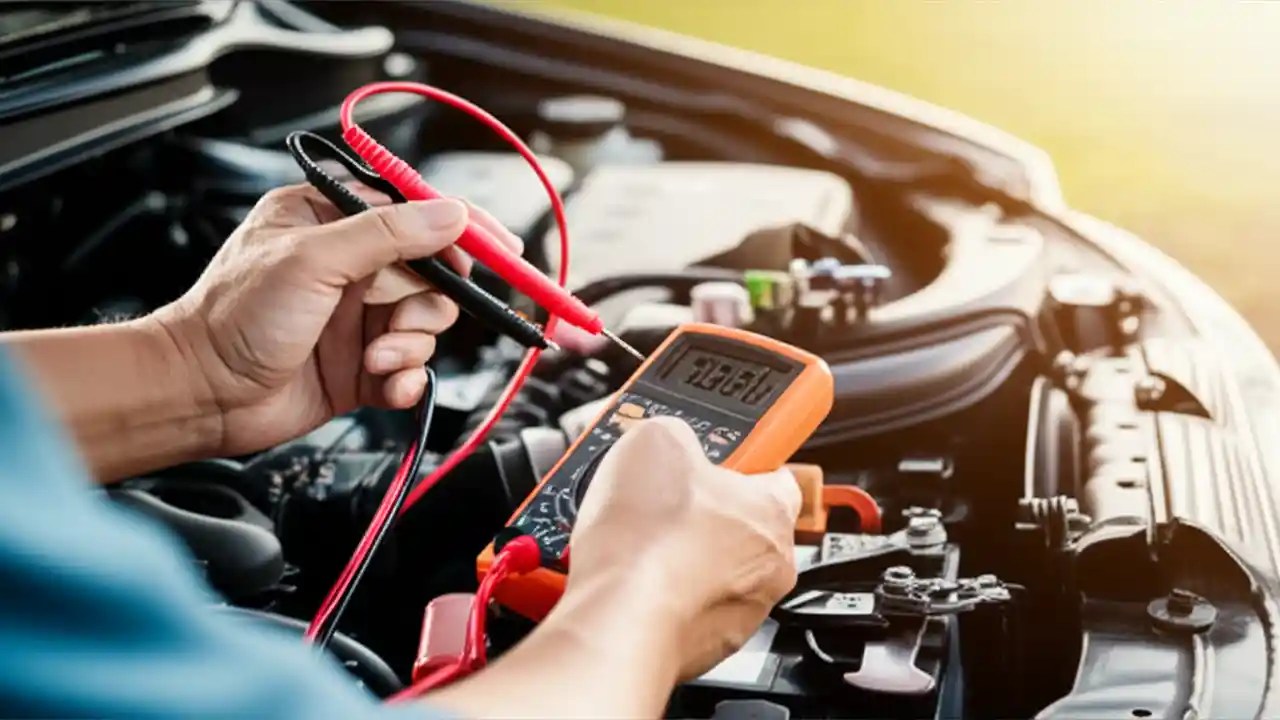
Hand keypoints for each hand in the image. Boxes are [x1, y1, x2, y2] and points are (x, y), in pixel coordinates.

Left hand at [153, 184, 521, 456]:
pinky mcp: (362, 364)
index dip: (462, 228)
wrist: (201, 396)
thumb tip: (451, 215)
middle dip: (431, 300)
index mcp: (332, 220)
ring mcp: (358, 317)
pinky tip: (381, 384)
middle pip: (434, 272)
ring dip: (411, 344)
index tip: (501, 246)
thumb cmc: (233, 317)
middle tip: (404, 317)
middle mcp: (350, 266)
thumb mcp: (313, 260)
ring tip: (374, 359)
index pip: (415, 211)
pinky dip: (405, 379)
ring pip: (428, 323)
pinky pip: (412, 367)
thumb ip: (388, 235)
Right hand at [564, 417, 800, 679]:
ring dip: (679, 552)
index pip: (778, 472)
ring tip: (635, 538)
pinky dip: (660, 590)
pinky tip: (629, 577)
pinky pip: (684, 605)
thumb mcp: (657, 439)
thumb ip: (677, 433)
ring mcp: (739, 612)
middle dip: (700, 507)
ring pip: (710, 568)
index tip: (721, 450)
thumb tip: (669, 439)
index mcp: (772, 510)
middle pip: (740, 522)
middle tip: (660, 494)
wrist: (617, 620)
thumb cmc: (647, 541)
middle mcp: (769, 567)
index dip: (743, 455)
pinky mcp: (705, 647)